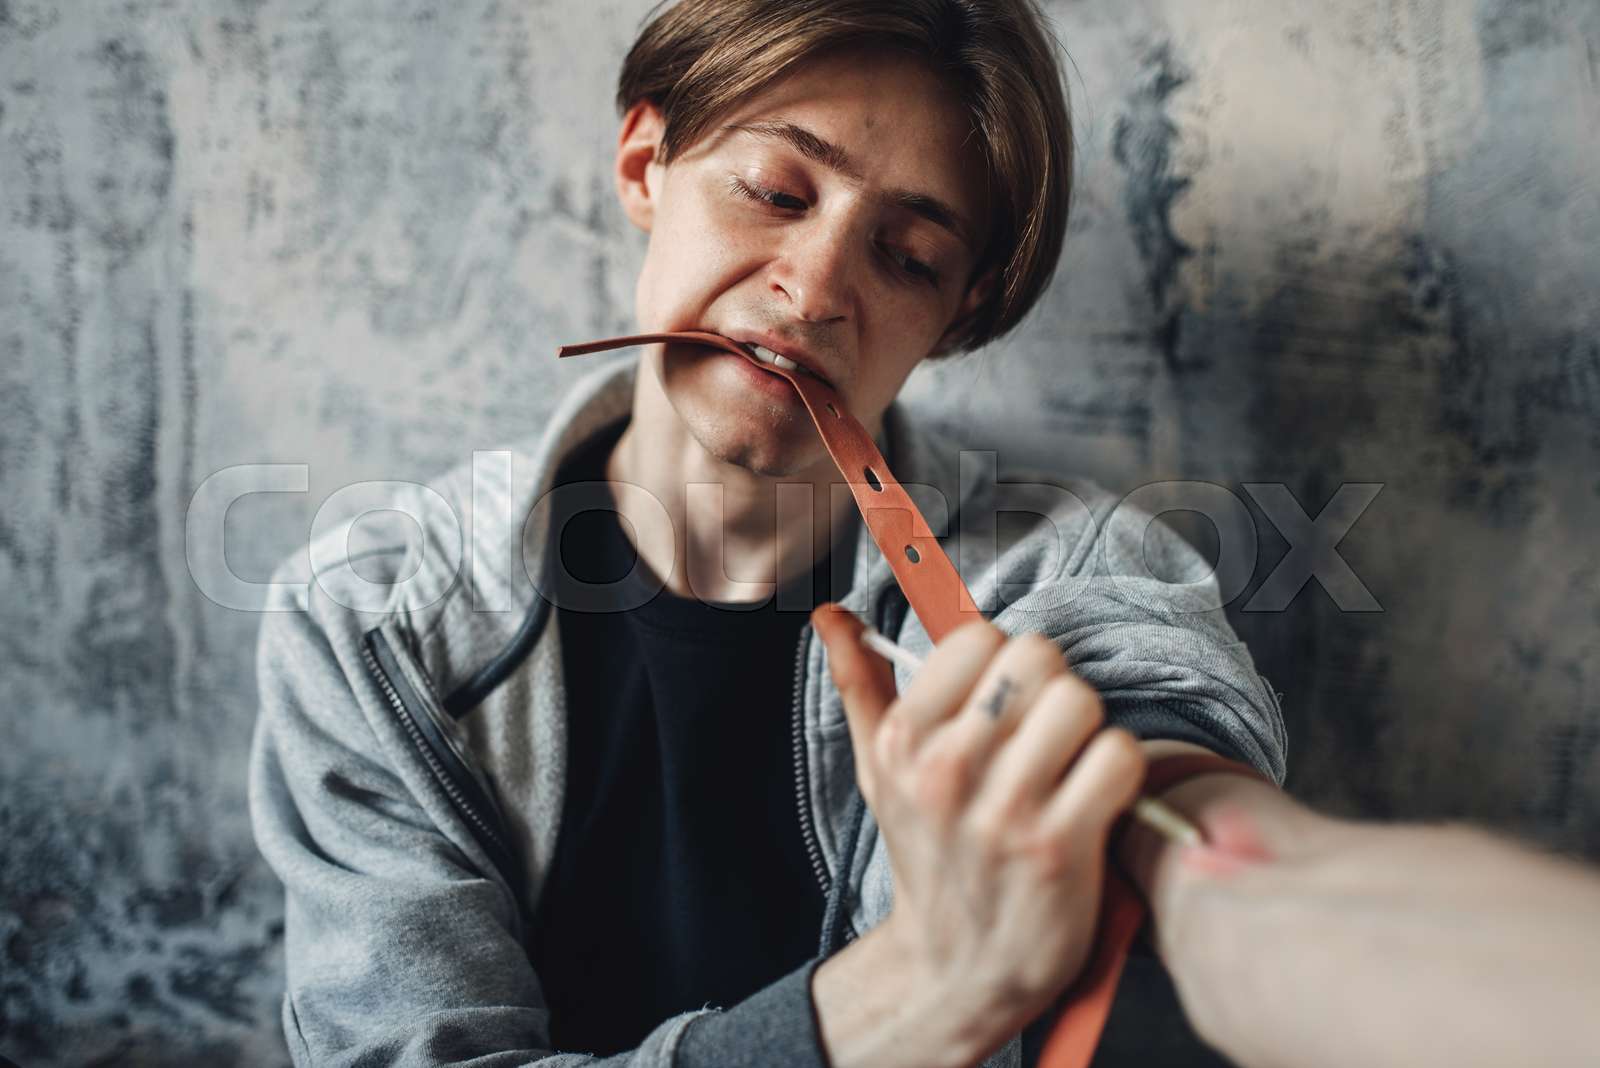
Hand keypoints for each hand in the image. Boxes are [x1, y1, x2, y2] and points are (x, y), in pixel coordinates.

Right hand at [810, 605, 1145, 1042]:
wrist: (957, 969)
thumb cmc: (929, 855)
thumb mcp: (880, 772)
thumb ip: (859, 686)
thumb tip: (831, 616)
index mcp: (903, 740)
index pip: (978, 637)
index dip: (1004, 661)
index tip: (1003, 701)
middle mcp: (946, 770)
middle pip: (1036, 657)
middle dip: (1051, 688)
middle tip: (1043, 734)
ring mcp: (1002, 811)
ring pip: (1080, 701)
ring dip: (1088, 731)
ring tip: (1068, 766)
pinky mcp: (1058, 847)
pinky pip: (1117, 758)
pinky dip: (1119, 773)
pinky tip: (1095, 798)